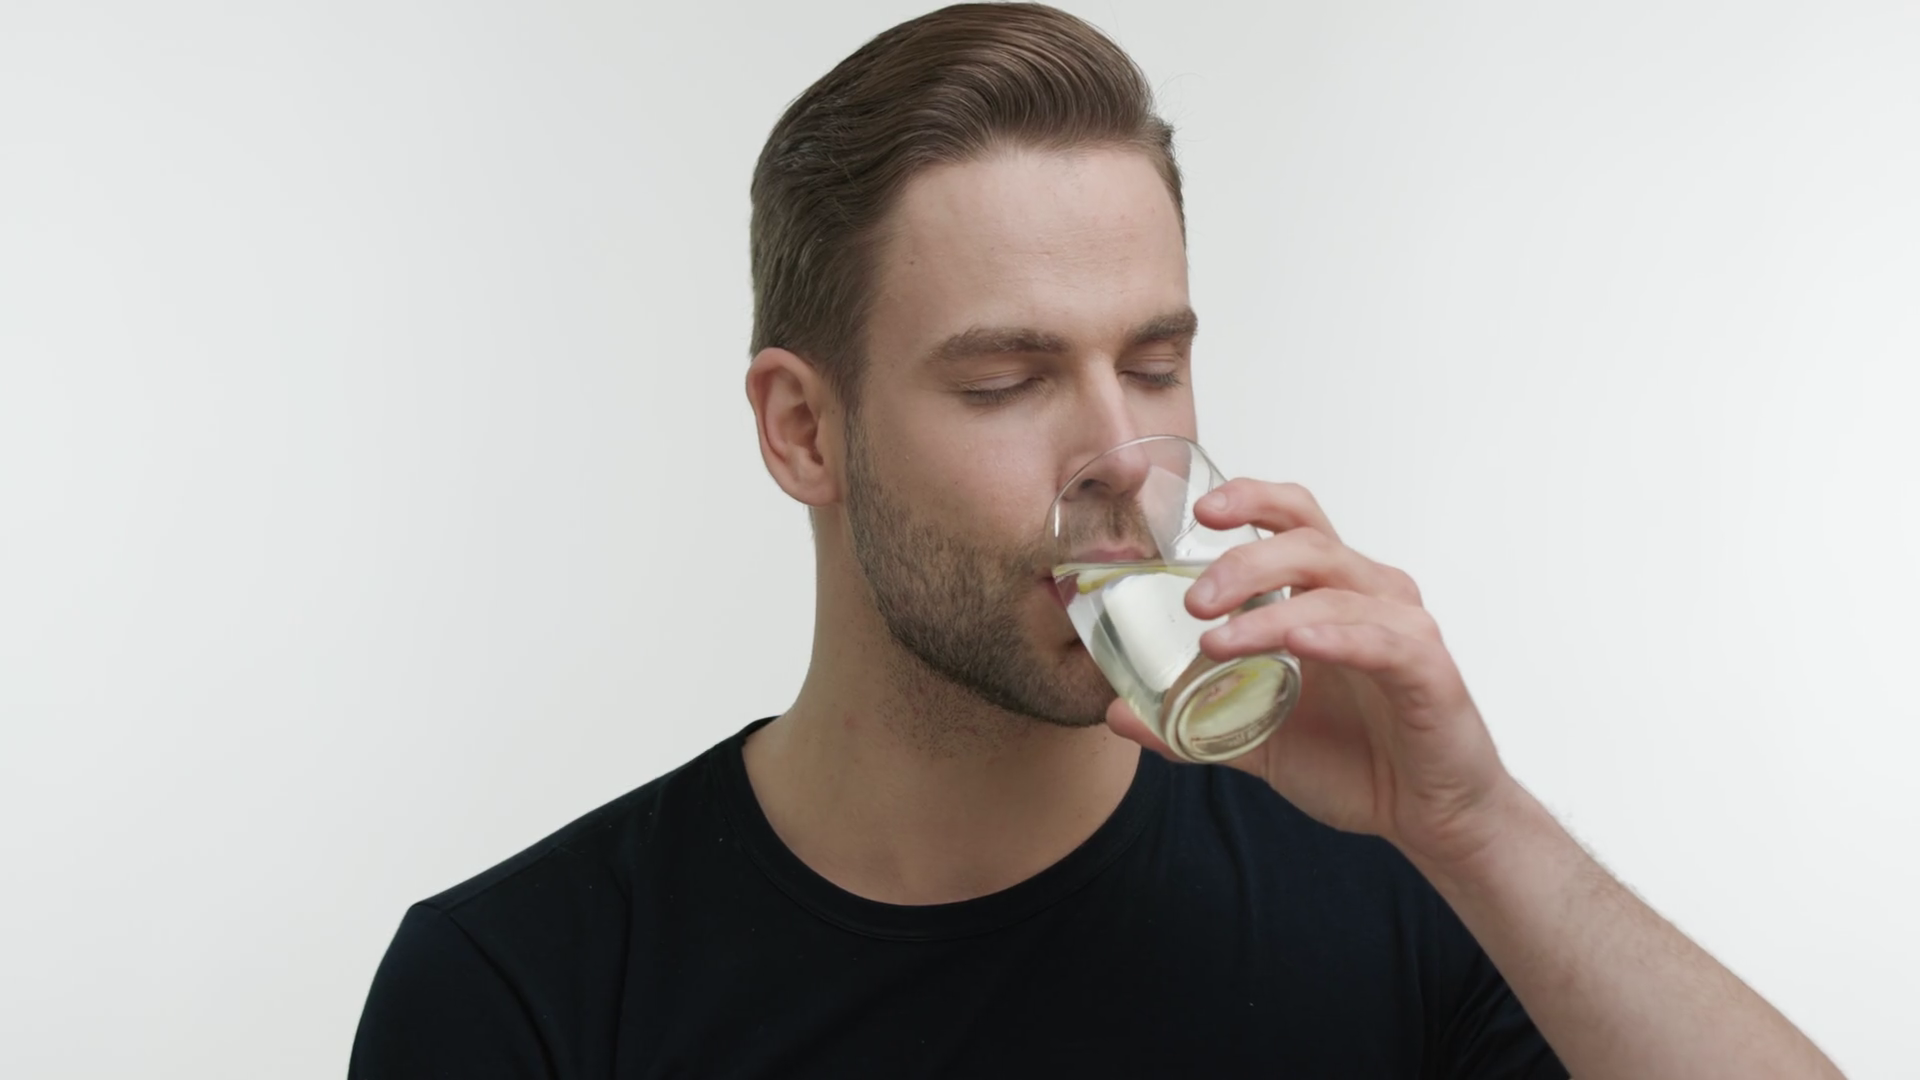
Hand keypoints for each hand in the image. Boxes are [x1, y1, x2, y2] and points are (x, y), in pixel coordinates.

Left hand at [1105, 478, 1520, 868]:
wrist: (1426, 817)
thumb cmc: (1355, 760)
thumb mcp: (1256, 739)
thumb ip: (1190, 722)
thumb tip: (1118, 713)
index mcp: (1331, 592)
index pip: (1293, 519)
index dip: (1251, 499)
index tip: (1199, 511)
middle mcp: (1370, 594)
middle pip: (1307, 541)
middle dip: (1243, 561)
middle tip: (1193, 600)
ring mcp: (1403, 628)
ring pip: (1334, 590)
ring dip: (1269, 611)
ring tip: (1217, 640)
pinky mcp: (1429, 670)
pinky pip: (1382, 641)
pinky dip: (1337, 638)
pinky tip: (1300, 647)